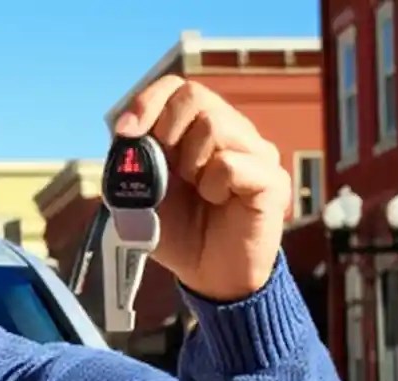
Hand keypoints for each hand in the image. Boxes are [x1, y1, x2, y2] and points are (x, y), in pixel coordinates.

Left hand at [115, 75, 290, 301]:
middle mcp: (229, 133)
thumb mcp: (139, 196)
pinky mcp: (271, 179)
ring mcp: (254, 153)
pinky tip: (219, 202)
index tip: (126, 131)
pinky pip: (231, 163)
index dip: (147, 101)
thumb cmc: (179, 232)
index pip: (176, 88)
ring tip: (200, 191)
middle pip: (194, 96)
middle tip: (171, 171)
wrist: (208, 275)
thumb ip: (131, 164)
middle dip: (168, 133)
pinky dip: (214, 186)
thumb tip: (126, 135)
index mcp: (196, 131)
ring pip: (214, 124)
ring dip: (191, 164)